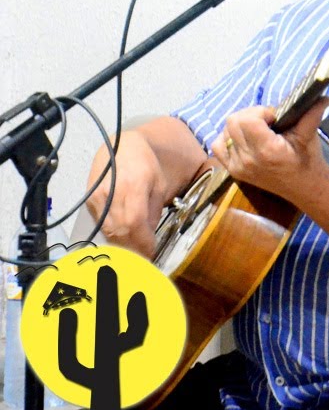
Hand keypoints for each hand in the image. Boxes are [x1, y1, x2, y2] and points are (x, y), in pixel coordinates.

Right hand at [86, 131, 167, 258]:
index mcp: (132, 186)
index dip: (142, 243)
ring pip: (108, 232)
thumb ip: (153, 212)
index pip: (134, 223)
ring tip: (135, 256)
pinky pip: (101, 225)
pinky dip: (112, 236)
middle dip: (133, 250)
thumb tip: (149, 238)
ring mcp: (97, 198)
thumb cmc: (145, 164)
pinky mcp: (89, 202)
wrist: (120, 147)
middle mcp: (111, 193)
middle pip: (119, 231)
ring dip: (122, 247)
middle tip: (144, 263)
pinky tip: (123, 241)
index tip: (151, 254)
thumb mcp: (158, 185)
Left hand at [210, 98, 328, 203]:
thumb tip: (322, 96)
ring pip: (225, 132)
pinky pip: (218, 147)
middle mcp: (248, 159)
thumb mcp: (309, 136)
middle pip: (233, 122)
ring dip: (240, 126)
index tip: (274, 118)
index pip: (247, 119)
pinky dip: (227, 138)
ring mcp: (238, 167)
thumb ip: (311, 114)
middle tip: (267, 122)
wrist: (304, 188)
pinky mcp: (233, 171)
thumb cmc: (308, 161)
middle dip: (250, 115)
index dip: (261, 112)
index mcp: (267, 150)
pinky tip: (243, 139)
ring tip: (257, 131)